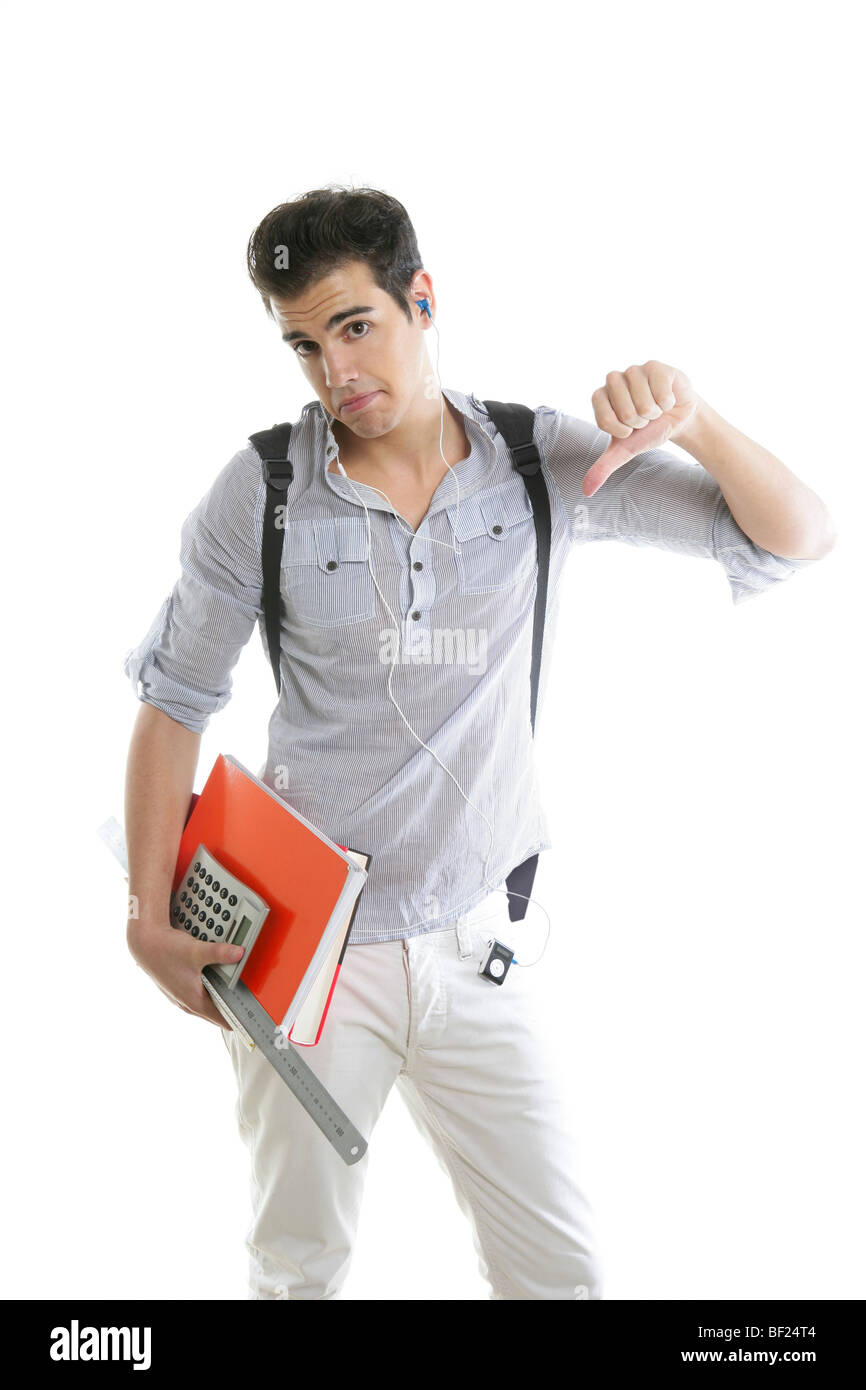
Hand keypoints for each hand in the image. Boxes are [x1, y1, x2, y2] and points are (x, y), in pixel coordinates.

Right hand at [127, 914, 245, 1029]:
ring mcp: (181, 995)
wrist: (144, 943)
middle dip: (232, 1008)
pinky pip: (199, 994)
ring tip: (236, 991)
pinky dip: (209, 990)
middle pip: (216, 1012)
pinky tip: (214, 978)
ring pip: (207, 1002)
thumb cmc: (165, 951)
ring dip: (220, 998)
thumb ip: (219, 953)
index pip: (222, 1019)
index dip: (237, 1020)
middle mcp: (187, 1002)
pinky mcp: (178, 986)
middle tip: (251, 1003)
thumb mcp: (195, 951)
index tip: (252, 1021)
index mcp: (193, 1000)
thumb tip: (239, 953)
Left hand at [583, 361, 699, 496]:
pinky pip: (661, 393)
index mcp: (600, 397)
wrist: (676, 418)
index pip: (605, 420)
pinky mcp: (655, 367)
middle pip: (625, 412)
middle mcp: (613, 380)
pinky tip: (667, 399)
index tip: (629, 429)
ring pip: (644, 403)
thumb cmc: (647, 430)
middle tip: (644, 417)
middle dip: (639, 422)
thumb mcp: (625, 450)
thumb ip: (604, 466)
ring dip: (654, 413)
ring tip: (655, 408)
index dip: (622, 430)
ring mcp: (634, 370)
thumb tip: (586, 490)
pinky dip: (668, 403)